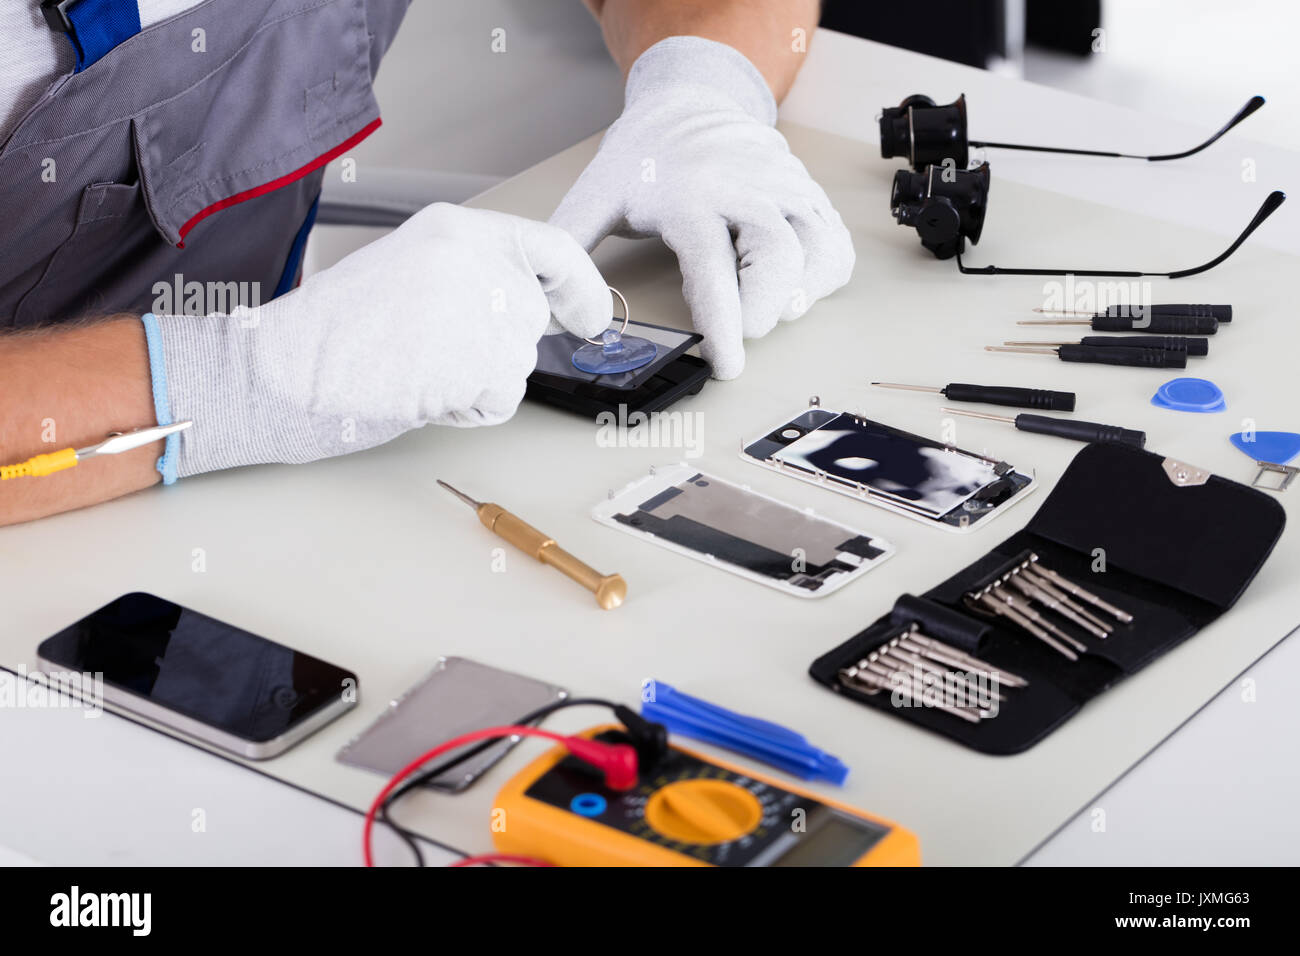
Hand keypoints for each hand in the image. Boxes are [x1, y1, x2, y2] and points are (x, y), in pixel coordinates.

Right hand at [153, 204, 609, 476]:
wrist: (285, 367)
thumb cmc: (331, 331)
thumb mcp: (410, 273)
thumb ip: (471, 279)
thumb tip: (529, 310)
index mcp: (456, 230)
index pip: (550, 249)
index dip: (581, 286)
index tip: (590, 315)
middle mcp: (478, 261)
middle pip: (532, 318)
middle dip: (495, 348)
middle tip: (429, 353)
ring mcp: (483, 311)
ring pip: (518, 364)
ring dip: (476, 380)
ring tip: (412, 368)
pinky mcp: (482, 361)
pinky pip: (502, 400)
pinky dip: (467, 409)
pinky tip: (417, 391)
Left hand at [551, 37, 853, 379]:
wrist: (688, 100)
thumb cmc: (644, 157)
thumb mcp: (596, 196)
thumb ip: (571, 250)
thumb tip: (551, 309)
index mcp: (690, 196)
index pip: (712, 271)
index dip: (723, 326)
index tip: (728, 365)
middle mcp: (745, 187)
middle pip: (780, 257)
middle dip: (767, 308)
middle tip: (745, 329)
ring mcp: (783, 187)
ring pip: (817, 251)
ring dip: (800, 293)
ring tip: (767, 307)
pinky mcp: (807, 193)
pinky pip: (833, 244)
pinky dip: (821, 276)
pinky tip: (793, 288)